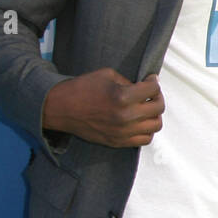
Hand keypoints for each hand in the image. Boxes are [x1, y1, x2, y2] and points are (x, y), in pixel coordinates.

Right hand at [42, 68, 164, 147]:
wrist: (59, 108)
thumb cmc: (81, 88)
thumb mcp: (107, 76)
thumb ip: (129, 82)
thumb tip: (144, 88)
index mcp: (123, 97)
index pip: (153, 89)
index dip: (154, 82)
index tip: (151, 80)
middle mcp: (126, 116)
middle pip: (158, 108)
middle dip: (157, 97)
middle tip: (151, 93)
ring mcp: (122, 132)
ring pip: (155, 125)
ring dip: (154, 115)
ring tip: (146, 108)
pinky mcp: (117, 142)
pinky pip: (144, 140)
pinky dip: (146, 130)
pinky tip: (139, 121)